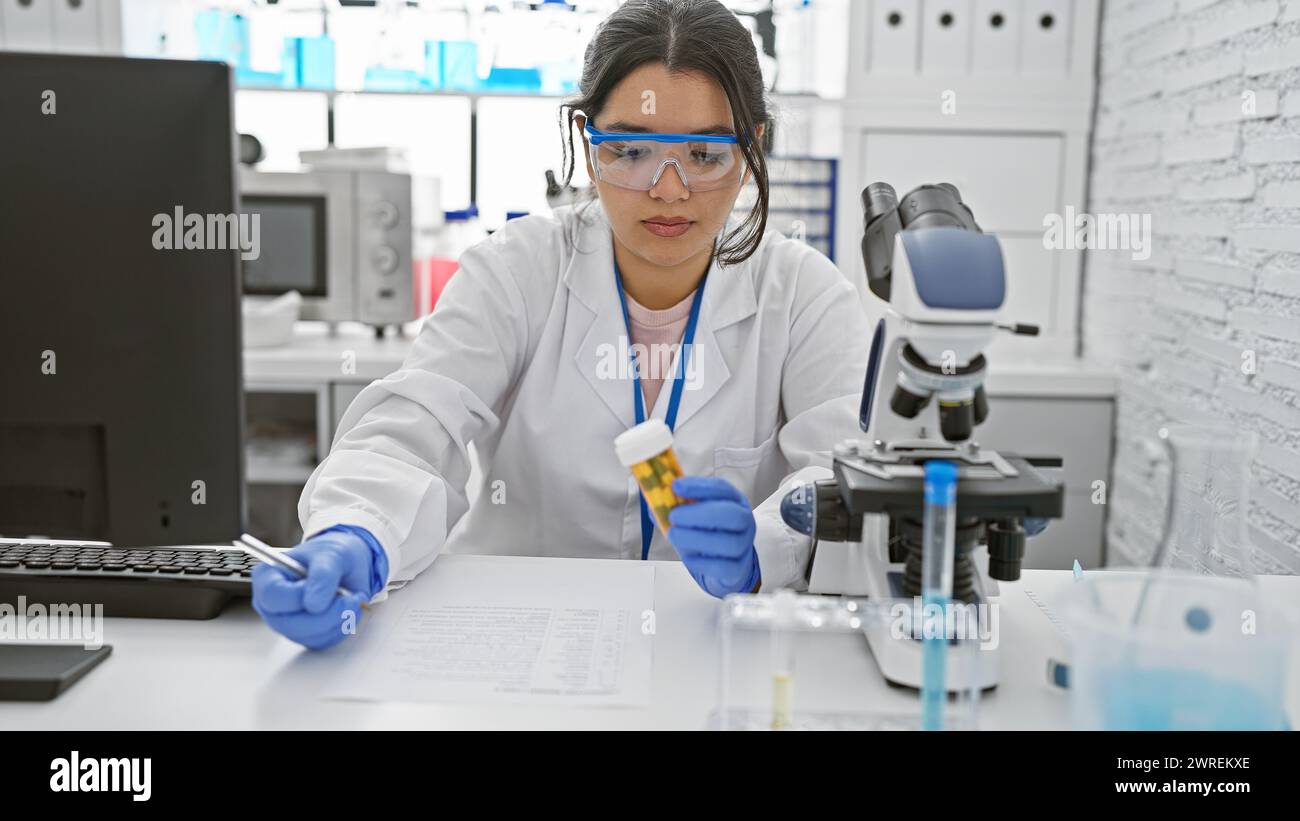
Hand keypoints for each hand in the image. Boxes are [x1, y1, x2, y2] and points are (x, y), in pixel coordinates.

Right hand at [252, 526, 385, 650]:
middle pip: (289, 623)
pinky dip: (340, 628)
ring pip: (308, 636)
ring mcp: (286, 622)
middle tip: (350, 599)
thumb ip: (322, 576)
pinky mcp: (303, 634)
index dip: (299, 597)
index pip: (273, 596)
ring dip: (337, 621)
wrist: (346, 565)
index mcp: (268, 577)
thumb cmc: (331, 555)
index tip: (327, 588)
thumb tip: (313, 604)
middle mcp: (272, 604)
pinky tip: (347, 610)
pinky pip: (321, 641)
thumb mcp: (331, 555)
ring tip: (352, 600)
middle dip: (325, 615)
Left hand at [667, 476, 760, 597]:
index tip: (675, 486)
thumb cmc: (708, 533)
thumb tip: (653, 500)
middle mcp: (744, 521)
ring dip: (697, 538)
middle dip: (700, 514)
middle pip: (732, 514)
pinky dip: (703, 563)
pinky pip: (724, 567)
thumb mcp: (694, 514)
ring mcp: (744, 545)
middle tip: (674, 516)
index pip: (721, 489)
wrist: (726, 562)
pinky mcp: (739, 568)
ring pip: (728, 543)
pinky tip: (688, 557)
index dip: (698, 486)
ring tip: (674, 535)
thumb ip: (676, 505)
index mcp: (733, 500)